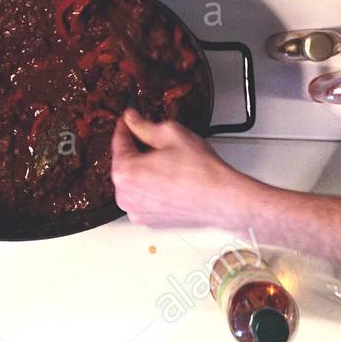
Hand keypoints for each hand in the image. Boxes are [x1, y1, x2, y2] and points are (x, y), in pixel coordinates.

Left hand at [110, 109, 261, 228]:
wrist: (222, 199)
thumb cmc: (201, 172)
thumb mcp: (171, 134)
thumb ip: (144, 125)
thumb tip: (132, 119)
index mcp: (125, 173)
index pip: (118, 142)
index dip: (125, 127)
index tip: (129, 121)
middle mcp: (126, 196)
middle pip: (124, 165)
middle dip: (137, 152)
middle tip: (157, 144)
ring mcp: (137, 212)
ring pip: (134, 184)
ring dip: (145, 172)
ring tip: (169, 165)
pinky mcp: (150, 222)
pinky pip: (144, 200)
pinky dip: (152, 190)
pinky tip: (171, 182)